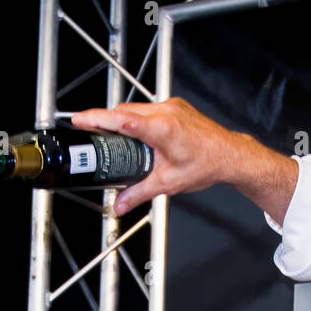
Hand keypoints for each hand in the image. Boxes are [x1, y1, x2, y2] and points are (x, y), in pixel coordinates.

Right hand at [71, 97, 296, 220]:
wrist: (231, 156)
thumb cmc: (207, 165)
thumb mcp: (168, 183)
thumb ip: (139, 193)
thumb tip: (120, 204)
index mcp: (162, 128)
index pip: (121, 119)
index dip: (96, 118)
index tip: (78, 119)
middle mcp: (166, 112)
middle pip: (124, 111)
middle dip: (105, 121)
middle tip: (91, 134)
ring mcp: (172, 106)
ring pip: (136, 108)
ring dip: (122, 120)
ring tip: (112, 137)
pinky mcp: (176, 107)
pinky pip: (149, 108)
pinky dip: (137, 118)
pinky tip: (136, 134)